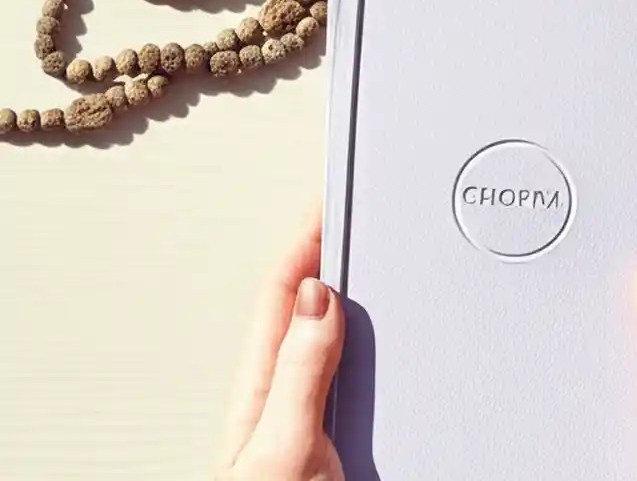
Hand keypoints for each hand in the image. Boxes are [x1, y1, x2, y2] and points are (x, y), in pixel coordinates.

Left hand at [217, 210, 345, 480]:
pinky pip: (353, 375)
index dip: (304, 241)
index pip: (282, 295)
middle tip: (341, 208)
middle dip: (322, 255)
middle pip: (305, 309)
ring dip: (338, 295)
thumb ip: (300, 373)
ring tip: (347, 253)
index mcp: (263, 392)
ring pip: (329, 340)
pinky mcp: (341, 442)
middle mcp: (286, 399)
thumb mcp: (284, 445)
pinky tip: (365, 333)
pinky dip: (363, 342)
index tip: (326, 199)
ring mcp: (312, 419)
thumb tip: (316, 296)